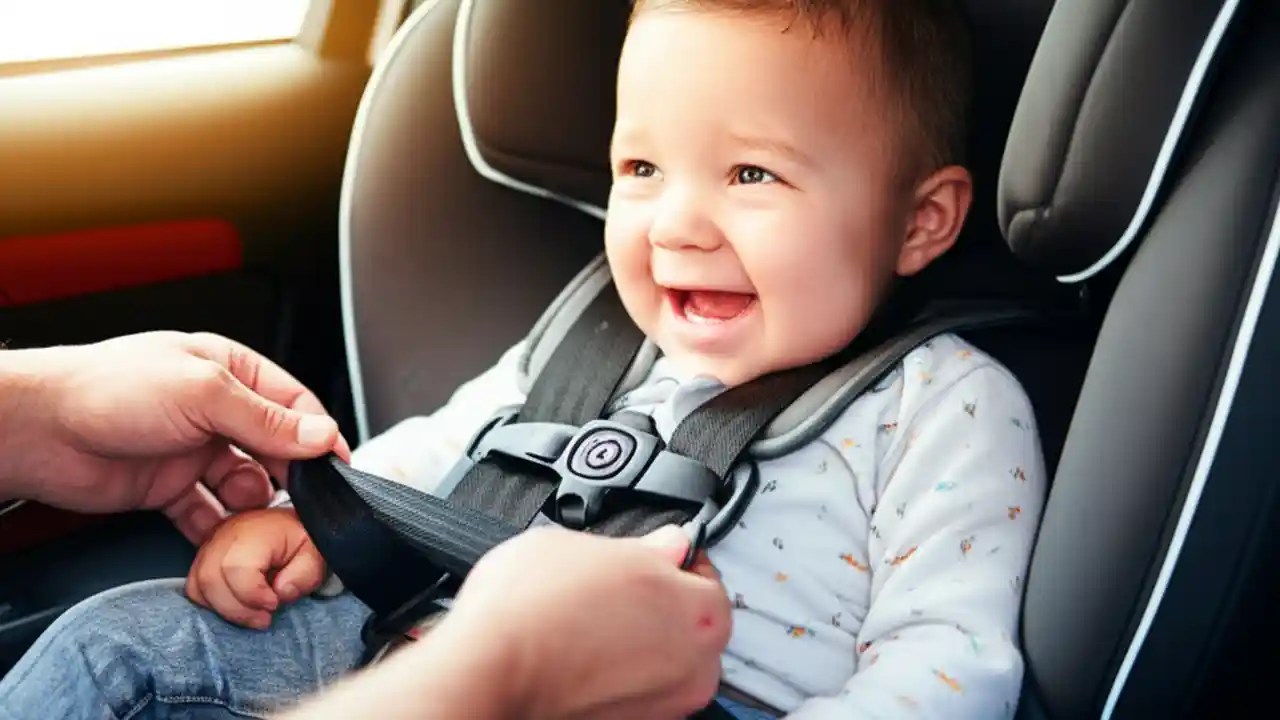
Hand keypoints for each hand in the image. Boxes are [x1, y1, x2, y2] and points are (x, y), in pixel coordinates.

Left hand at [0, 331, 349, 542]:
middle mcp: (217, 410)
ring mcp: (193, 450)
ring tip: (256, 518)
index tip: (339, 468)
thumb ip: (267, 420)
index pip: (294, 405)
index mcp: (230, 371)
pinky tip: (226, 538)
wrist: (38, 429)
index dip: (319, 437)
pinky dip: (221, 530)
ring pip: (247, 485)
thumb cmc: (110, 388)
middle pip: (275, 449)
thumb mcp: (204, 393)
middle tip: (305, 504)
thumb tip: (322, 437)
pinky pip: (209, 514)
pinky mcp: (170, 488)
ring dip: (256, 506)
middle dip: (291, 477)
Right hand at [186, 508, 326, 628]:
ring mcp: (208, 546)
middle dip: (236, 610)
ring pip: (197, 587)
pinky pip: (194, 589)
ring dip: (224, 610)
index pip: (235, 568)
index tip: (273, 604)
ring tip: (253, 614)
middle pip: (210, 580)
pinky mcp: (202, 559)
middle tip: (264, 618)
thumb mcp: (316, 556)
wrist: (292, 528)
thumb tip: (280, 592)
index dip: (252, 596)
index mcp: (254, 531)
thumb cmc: (302, 543)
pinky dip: (212, 605)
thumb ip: (303, 576)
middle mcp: (224, 535)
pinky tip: (237, 607)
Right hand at [444, 525, 731, 719]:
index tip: (648, 554)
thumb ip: (644, 545)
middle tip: (612, 584)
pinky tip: (581, 650)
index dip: (672, 557)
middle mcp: (695, 669)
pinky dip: (619, 672)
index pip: (706, 574)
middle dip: (661, 602)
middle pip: (693, 623)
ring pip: (666, 660)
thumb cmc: (531, 611)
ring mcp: (664, 706)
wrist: (487, 670)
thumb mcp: (588, 544)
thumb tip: (666, 545)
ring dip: (640, 640)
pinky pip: (637, 688)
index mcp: (701, 614)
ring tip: (589, 618)